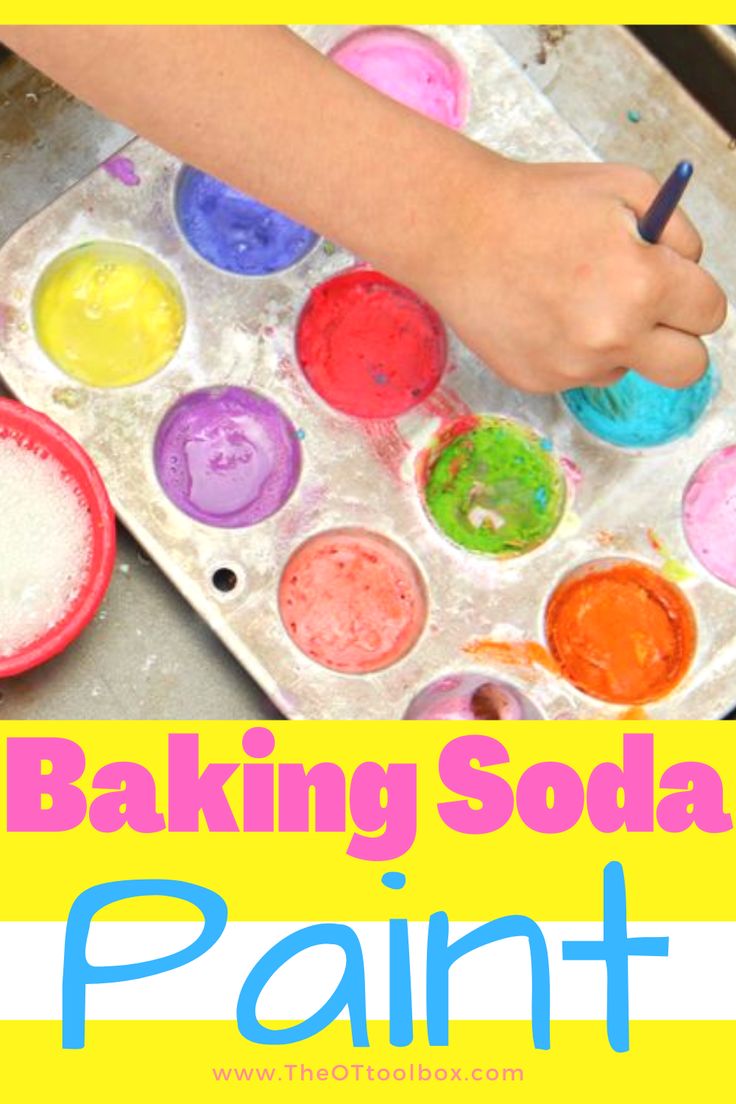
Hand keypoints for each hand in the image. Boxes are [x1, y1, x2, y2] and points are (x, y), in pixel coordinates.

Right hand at [416, 156, 726, 392]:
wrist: (456, 231)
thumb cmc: (537, 202)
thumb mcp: (624, 187)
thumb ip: (676, 230)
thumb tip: (690, 268)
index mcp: (643, 284)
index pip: (710, 314)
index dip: (696, 295)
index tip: (679, 289)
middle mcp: (613, 336)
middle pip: (689, 368)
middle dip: (681, 341)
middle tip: (654, 316)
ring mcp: (573, 366)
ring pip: (627, 369)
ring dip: (617, 343)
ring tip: (573, 298)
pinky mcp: (538, 381)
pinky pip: (579, 374)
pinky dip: (572, 350)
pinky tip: (542, 312)